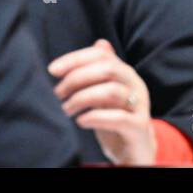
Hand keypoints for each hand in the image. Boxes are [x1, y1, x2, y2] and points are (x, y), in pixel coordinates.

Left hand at [48, 38, 156, 165]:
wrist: (138, 150)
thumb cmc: (117, 119)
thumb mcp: (107, 93)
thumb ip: (102, 70)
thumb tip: (100, 42)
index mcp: (126, 74)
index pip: (102, 55)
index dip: (76, 58)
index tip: (53, 70)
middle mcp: (135, 85)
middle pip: (108, 69)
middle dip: (77, 77)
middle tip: (58, 93)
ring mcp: (139, 106)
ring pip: (111, 91)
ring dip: (82, 98)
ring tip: (66, 109)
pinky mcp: (139, 128)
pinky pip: (118, 118)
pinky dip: (95, 117)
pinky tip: (80, 121)